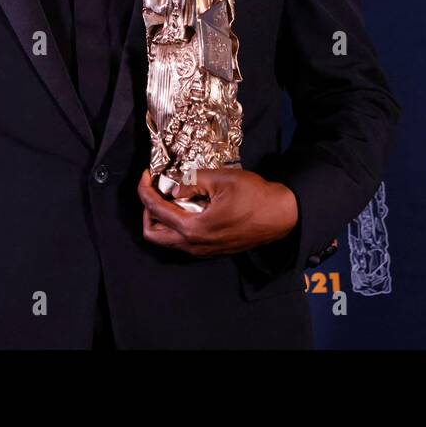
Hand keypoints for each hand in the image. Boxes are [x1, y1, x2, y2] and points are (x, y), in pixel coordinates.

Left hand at [137, 168, 297, 257]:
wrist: (281, 215)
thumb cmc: (255, 195)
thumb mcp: (221, 179)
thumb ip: (191, 182)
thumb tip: (171, 188)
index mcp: (194, 228)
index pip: (155, 210)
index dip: (145, 189)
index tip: (146, 175)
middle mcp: (195, 245)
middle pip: (152, 234)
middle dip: (147, 210)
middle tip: (155, 190)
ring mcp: (203, 250)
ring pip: (167, 240)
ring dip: (162, 219)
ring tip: (172, 196)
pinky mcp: (212, 250)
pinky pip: (183, 242)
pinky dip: (176, 225)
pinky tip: (188, 206)